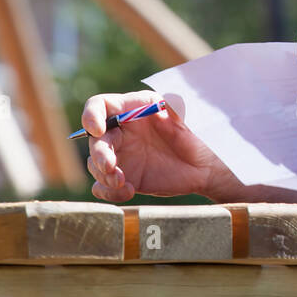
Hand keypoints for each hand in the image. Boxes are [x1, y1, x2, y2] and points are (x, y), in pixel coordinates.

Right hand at [79, 91, 236, 201]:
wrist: (205, 167)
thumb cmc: (196, 136)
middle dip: (99, 153)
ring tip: (123, 182)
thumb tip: (158, 108)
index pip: (100, 105)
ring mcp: (120, 155)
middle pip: (95, 139)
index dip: (92, 114)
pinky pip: (102, 186)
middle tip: (111, 166)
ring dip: (103, 175)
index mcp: (132, 109)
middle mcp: (121, 131)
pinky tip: (127, 192)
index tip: (97, 129)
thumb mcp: (187, 120)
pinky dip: (108, 191)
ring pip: (95, 163)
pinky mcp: (123, 177)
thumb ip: (173, 111)